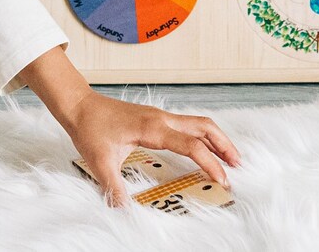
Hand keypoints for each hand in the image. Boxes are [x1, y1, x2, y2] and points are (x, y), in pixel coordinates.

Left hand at [64, 91, 241, 207]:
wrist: (79, 105)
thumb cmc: (90, 129)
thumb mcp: (100, 163)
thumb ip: (115, 189)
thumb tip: (125, 212)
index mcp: (153, 128)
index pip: (192, 146)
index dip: (210, 163)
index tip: (223, 180)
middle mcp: (162, 118)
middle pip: (205, 127)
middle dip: (225, 146)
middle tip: (239, 167)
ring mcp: (161, 116)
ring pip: (199, 123)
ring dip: (217, 139)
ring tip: (229, 159)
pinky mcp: (157, 118)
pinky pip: (188, 125)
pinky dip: (203, 136)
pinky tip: (203, 150)